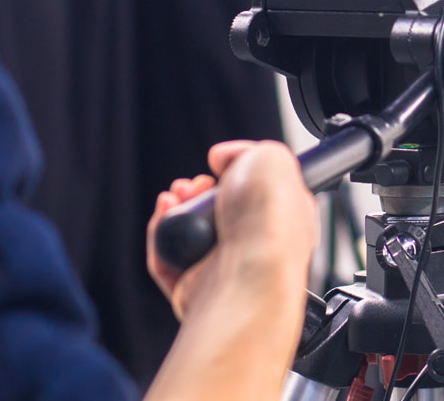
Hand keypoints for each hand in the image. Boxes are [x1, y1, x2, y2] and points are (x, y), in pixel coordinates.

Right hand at [146, 140, 316, 321]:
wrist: (248, 270)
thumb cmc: (269, 221)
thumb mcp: (271, 158)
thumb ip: (246, 151)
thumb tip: (223, 158)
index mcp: (283, 220)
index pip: (256, 195)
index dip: (233, 175)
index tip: (219, 165)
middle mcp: (255, 248)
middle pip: (218, 213)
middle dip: (197, 192)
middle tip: (193, 186)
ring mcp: (225, 270)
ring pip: (191, 237)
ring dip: (176, 210)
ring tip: (174, 197)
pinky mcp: (196, 291)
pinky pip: (168, 262)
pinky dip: (160, 236)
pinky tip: (164, 214)